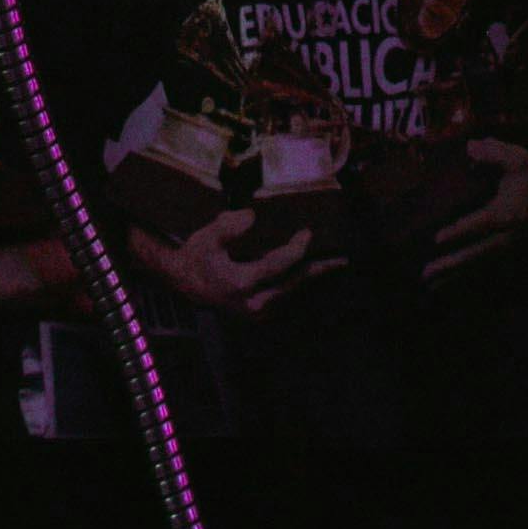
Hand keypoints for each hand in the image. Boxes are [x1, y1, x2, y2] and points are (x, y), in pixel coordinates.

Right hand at [143, 200, 342, 316]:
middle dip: (317, 270)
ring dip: (312, 277)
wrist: (186, 282)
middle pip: (292, 284)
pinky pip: (286, 295)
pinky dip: (300, 281)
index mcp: (240, 283)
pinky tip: (313, 269)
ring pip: (291, 292)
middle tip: (341, 259)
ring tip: (335, 263)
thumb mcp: (207, 237)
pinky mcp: (259, 312)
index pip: (277, 266)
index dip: (295, 249)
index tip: (307, 233)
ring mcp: (257, 311)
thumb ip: (227, 226)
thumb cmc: (199, 255)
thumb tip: (252, 216)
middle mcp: (253, 302)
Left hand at [421, 134, 527, 281]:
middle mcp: (507, 235)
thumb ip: (490, 152)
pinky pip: (491, 264)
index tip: (435, 239)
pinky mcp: (517, 248)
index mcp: (505, 214)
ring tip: (434, 286)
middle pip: (474, 254)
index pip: (475, 226)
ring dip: (457, 275)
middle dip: (449, 265)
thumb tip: (468, 147)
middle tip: (425, 275)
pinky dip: (473, 272)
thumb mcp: (515, 157)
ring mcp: (513, 245)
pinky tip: (457, 280)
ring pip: (481, 264)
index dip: (456, 232)